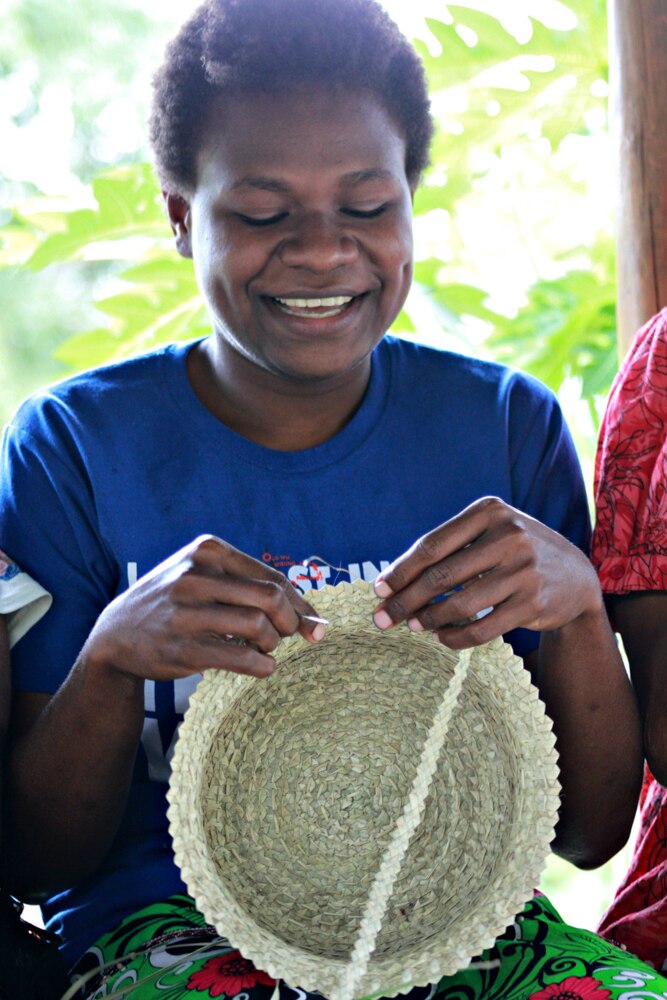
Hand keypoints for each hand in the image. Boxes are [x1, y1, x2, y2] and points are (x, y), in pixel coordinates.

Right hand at [84, 535, 325, 681]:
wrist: (116, 634)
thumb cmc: (176, 604)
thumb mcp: (206, 579)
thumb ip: (255, 590)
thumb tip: (318, 623)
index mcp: (206, 550)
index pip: (271, 577)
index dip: (300, 603)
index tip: (312, 623)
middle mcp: (194, 575)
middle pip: (271, 597)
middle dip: (290, 621)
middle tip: (287, 636)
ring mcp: (185, 611)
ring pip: (258, 625)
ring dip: (273, 644)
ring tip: (265, 648)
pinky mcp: (182, 647)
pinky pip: (242, 657)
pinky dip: (262, 665)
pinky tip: (260, 666)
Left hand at [372, 496, 601, 647]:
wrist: (577, 577)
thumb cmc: (515, 554)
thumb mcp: (489, 534)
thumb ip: (449, 548)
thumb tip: (392, 581)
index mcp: (490, 511)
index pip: (432, 545)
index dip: (401, 570)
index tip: (378, 589)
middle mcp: (509, 535)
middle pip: (441, 575)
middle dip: (406, 599)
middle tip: (382, 617)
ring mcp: (524, 570)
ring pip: (460, 603)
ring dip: (428, 619)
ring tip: (411, 626)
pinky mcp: (533, 603)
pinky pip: (483, 627)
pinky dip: (456, 636)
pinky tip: (441, 638)